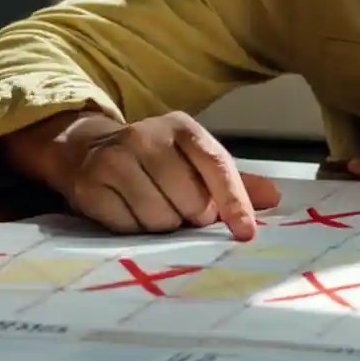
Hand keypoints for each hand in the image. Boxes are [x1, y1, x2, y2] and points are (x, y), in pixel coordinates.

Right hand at [5, 110, 278, 238]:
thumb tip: (273, 198)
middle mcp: (147, 137)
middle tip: (181, 208)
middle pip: (190, 200)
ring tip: (154, 207)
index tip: (246, 232)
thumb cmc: (153, 160)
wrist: (86, 148)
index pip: (217, 166)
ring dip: (163, 224)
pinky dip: (134, 228)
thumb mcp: (193, 160)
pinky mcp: (90, 186)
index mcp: (182, 128)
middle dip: (192, 215)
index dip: (234, 202)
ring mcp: (115, 160)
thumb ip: (232, 180)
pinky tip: (129, 210)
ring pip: (159, 218)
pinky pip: (127, 227)